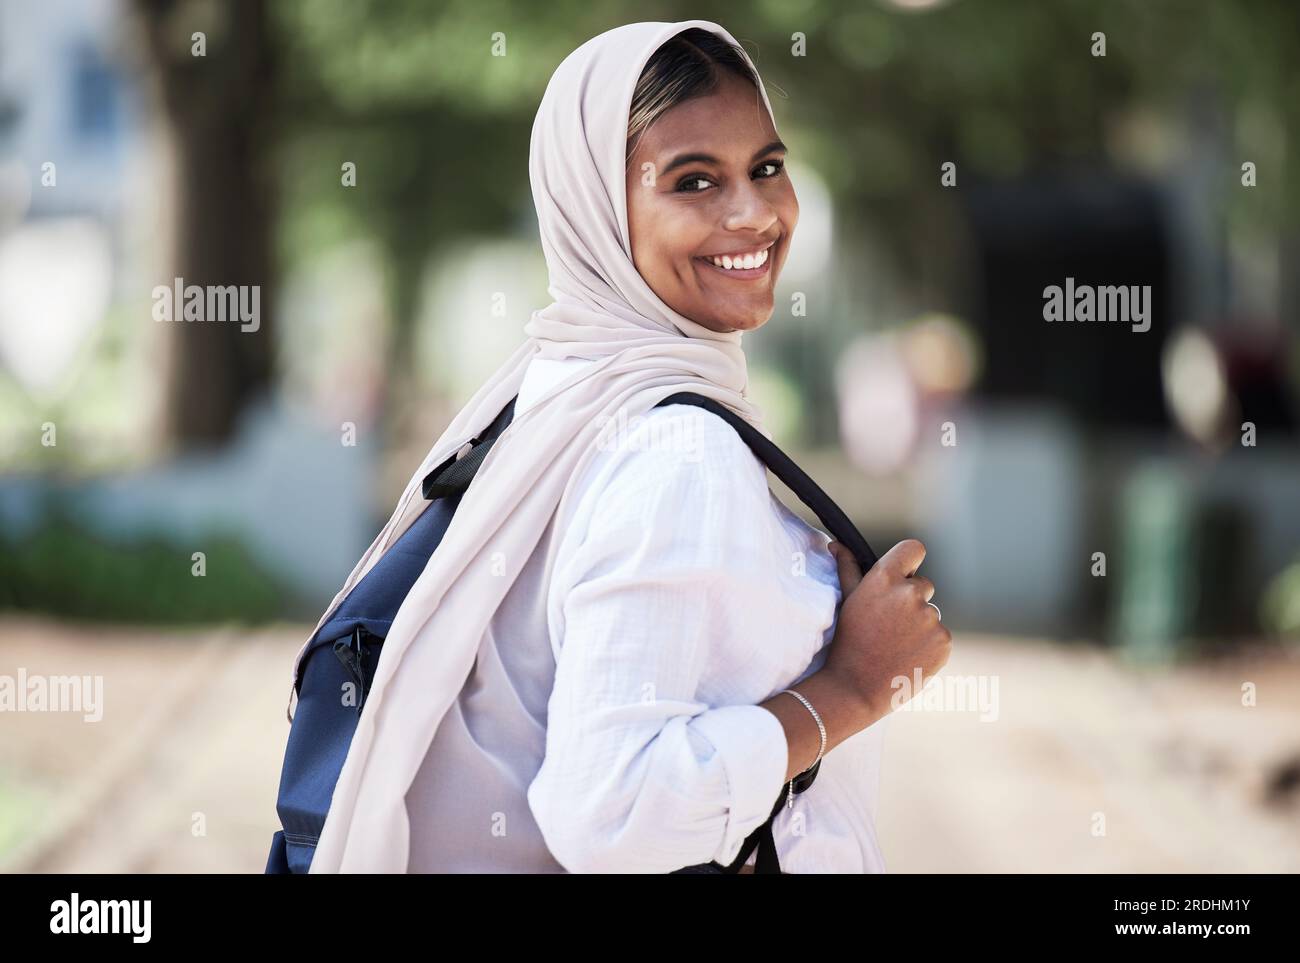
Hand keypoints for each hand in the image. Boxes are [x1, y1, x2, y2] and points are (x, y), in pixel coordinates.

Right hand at [823, 538, 951, 725]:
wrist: (856, 688)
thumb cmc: (849, 641)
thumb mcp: (847, 601)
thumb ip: (847, 568)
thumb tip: (836, 544)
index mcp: (884, 578)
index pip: (914, 549)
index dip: (910, 562)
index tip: (903, 576)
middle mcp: (909, 593)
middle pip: (923, 585)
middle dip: (911, 601)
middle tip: (889, 626)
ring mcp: (929, 617)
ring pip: (931, 612)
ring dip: (919, 625)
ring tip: (896, 644)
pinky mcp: (943, 640)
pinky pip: (941, 635)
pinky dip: (929, 645)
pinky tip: (909, 656)